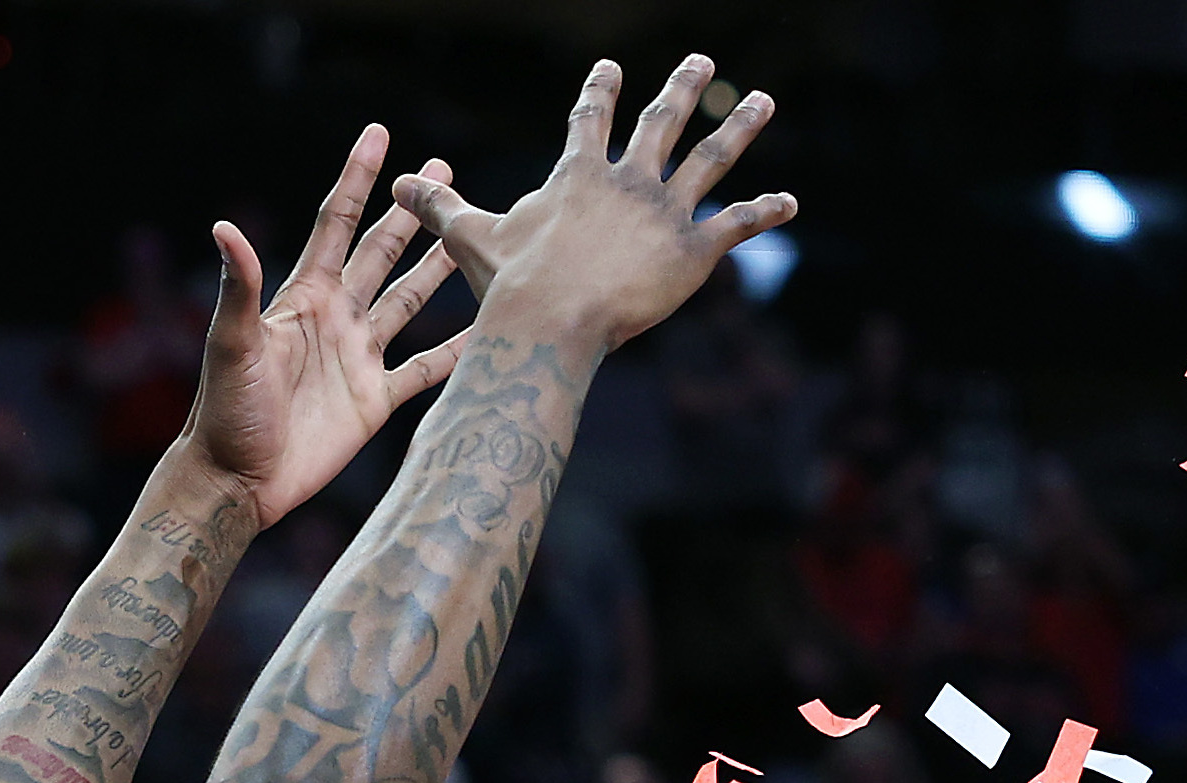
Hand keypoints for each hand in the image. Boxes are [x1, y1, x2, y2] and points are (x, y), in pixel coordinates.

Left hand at [186, 125, 467, 527]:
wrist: (241, 479)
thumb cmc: (226, 411)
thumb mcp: (231, 344)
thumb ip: (239, 288)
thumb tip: (225, 227)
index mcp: (304, 296)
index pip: (336, 222)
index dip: (358, 178)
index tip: (379, 135)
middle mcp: (337, 319)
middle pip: (381, 253)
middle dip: (410, 213)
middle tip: (442, 172)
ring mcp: (360, 357)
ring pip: (409, 302)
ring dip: (438, 269)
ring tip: (469, 235)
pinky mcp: (376, 400)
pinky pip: (425, 369)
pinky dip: (456, 351)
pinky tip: (483, 330)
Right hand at [393, 56, 795, 353]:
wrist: (553, 316)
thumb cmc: (511, 282)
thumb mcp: (472, 237)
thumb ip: (440, 208)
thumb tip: (395, 185)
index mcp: (579, 174)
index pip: (590, 121)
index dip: (601, 93)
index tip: (612, 68)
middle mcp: (628, 181)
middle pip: (661, 122)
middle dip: (683, 88)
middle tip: (702, 61)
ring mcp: (664, 211)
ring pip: (711, 158)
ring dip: (739, 126)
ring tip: (763, 99)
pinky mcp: (694, 249)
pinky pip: (737, 224)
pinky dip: (766, 212)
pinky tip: (791, 202)